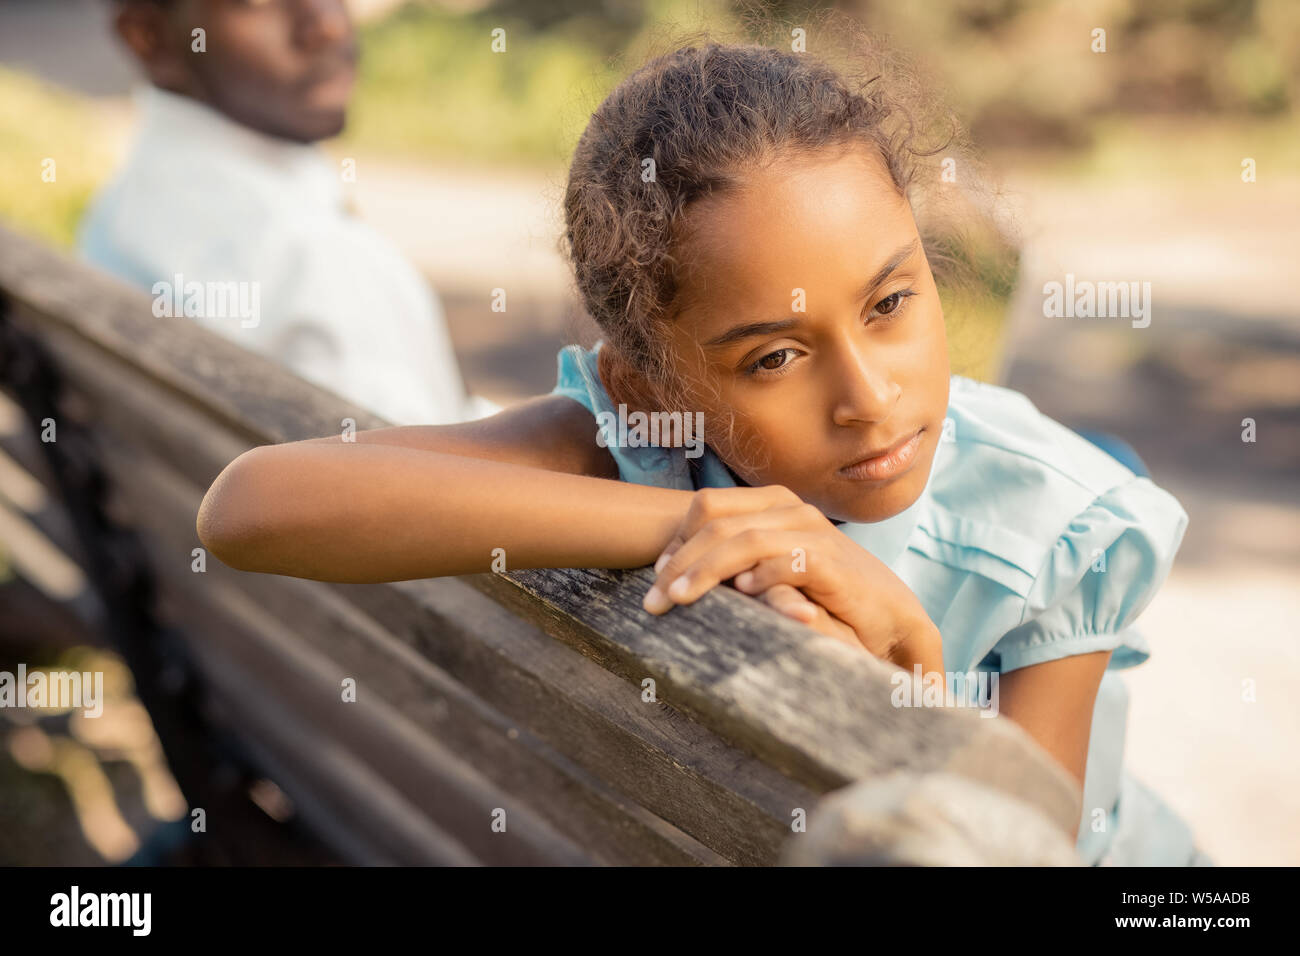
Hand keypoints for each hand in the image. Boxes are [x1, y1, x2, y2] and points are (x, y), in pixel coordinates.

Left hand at [644, 485, 942, 668]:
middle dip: (677, 559)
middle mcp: (790, 509)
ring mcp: (811, 531)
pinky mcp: (829, 561)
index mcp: (773, 504)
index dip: (676, 539)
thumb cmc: (822, 595)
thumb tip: (676, 572)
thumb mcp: (770, 573)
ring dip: (703, 571)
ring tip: (676, 599)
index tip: (657, 576)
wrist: (885, 616)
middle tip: (652, 598)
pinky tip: (740, 597)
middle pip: (715, 520)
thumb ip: (736, 562)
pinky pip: (784, 561)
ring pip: (741, 539)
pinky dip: (758, 577)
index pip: (708, 507)